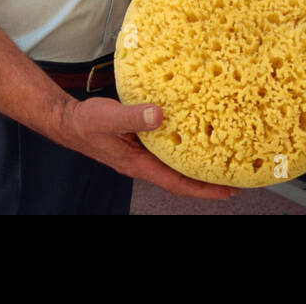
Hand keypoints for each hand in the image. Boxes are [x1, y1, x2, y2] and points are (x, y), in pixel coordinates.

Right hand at [58, 96, 239, 199]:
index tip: (228, 190)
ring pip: (176, 165)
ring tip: (223, 159)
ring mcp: (143, 154)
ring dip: (198, 165)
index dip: (204, 189)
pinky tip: (194, 137)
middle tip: (236, 177)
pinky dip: (184, 148)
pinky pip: (168, 150)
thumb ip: (132, 116)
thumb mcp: (108, 117)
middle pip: (182, 179)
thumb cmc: (86, 123)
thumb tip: (159, 114)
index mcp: (139, 165)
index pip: (178, 183)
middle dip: (208, 181)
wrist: (69, 121)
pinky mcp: (141, 142)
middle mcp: (144, 163)